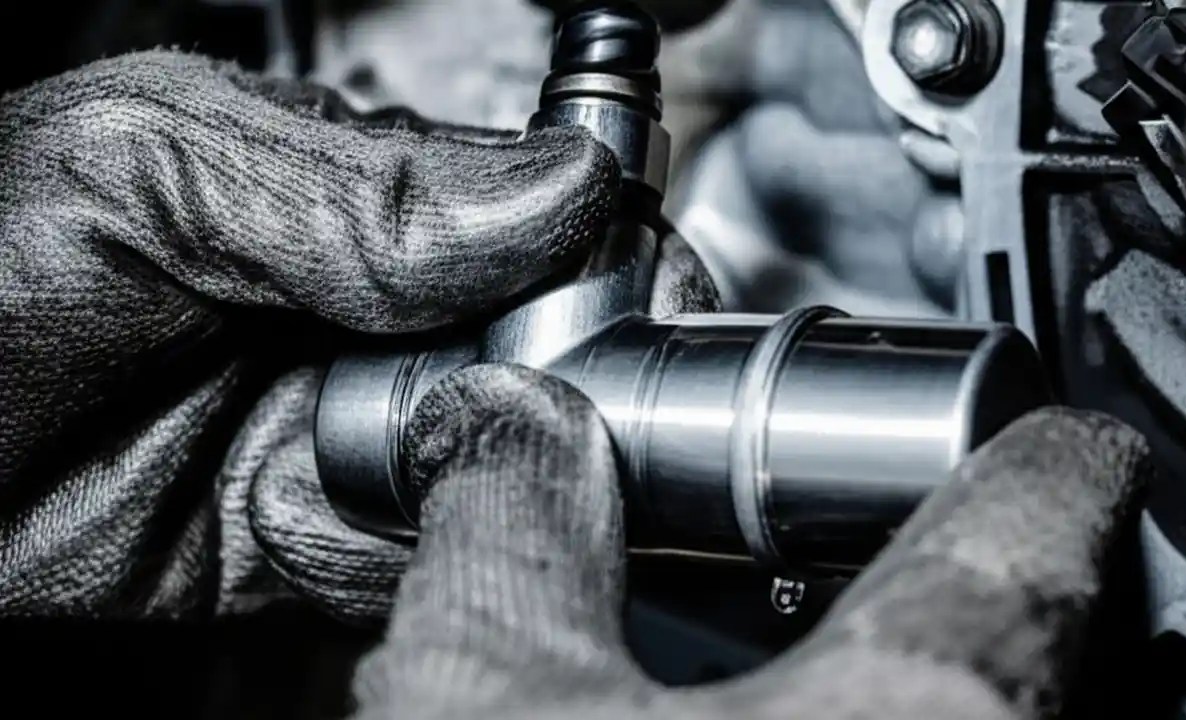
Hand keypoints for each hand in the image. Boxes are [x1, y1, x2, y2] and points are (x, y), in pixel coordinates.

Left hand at [0, 50, 716, 618]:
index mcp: (371, 197)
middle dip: (535, 392)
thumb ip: (363, 189)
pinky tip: (275, 518)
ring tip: (312, 462)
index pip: (551, 221)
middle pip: (544, 358)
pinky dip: (364, 550)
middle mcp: (383, 314)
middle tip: (463, 404)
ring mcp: (352, 425)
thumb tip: (565, 190)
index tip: (606, 308)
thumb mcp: (153, 170)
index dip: (599, 268)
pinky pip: (403, 553)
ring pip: (489, 465)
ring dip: (439, 481)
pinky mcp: (314, 529)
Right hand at [352, 369, 1149, 718]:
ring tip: (754, 637)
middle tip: (805, 528)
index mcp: (916, 707)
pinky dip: (836, 713)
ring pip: (947, 694)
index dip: (1024, 435)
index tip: (1035, 423)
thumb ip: (509, 531)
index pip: (1042, 500)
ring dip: (854, 647)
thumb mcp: (484, 708)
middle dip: (888, 542)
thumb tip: (504, 429)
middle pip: (993, 604)